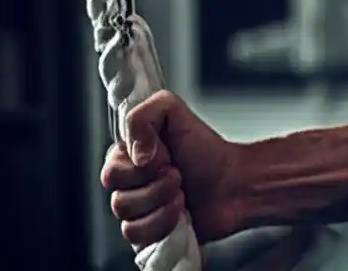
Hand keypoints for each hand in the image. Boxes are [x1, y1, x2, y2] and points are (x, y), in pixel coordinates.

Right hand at [100, 90, 241, 245]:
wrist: (235, 184)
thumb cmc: (208, 151)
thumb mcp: (172, 110)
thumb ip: (141, 116)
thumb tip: (134, 155)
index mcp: (130, 159)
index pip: (111, 172)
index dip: (139, 167)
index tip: (166, 157)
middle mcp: (131, 186)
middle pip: (116, 197)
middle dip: (154, 185)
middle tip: (177, 175)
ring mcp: (140, 212)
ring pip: (127, 219)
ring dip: (161, 203)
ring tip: (183, 195)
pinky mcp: (150, 233)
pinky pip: (137, 236)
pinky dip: (162, 224)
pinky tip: (180, 214)